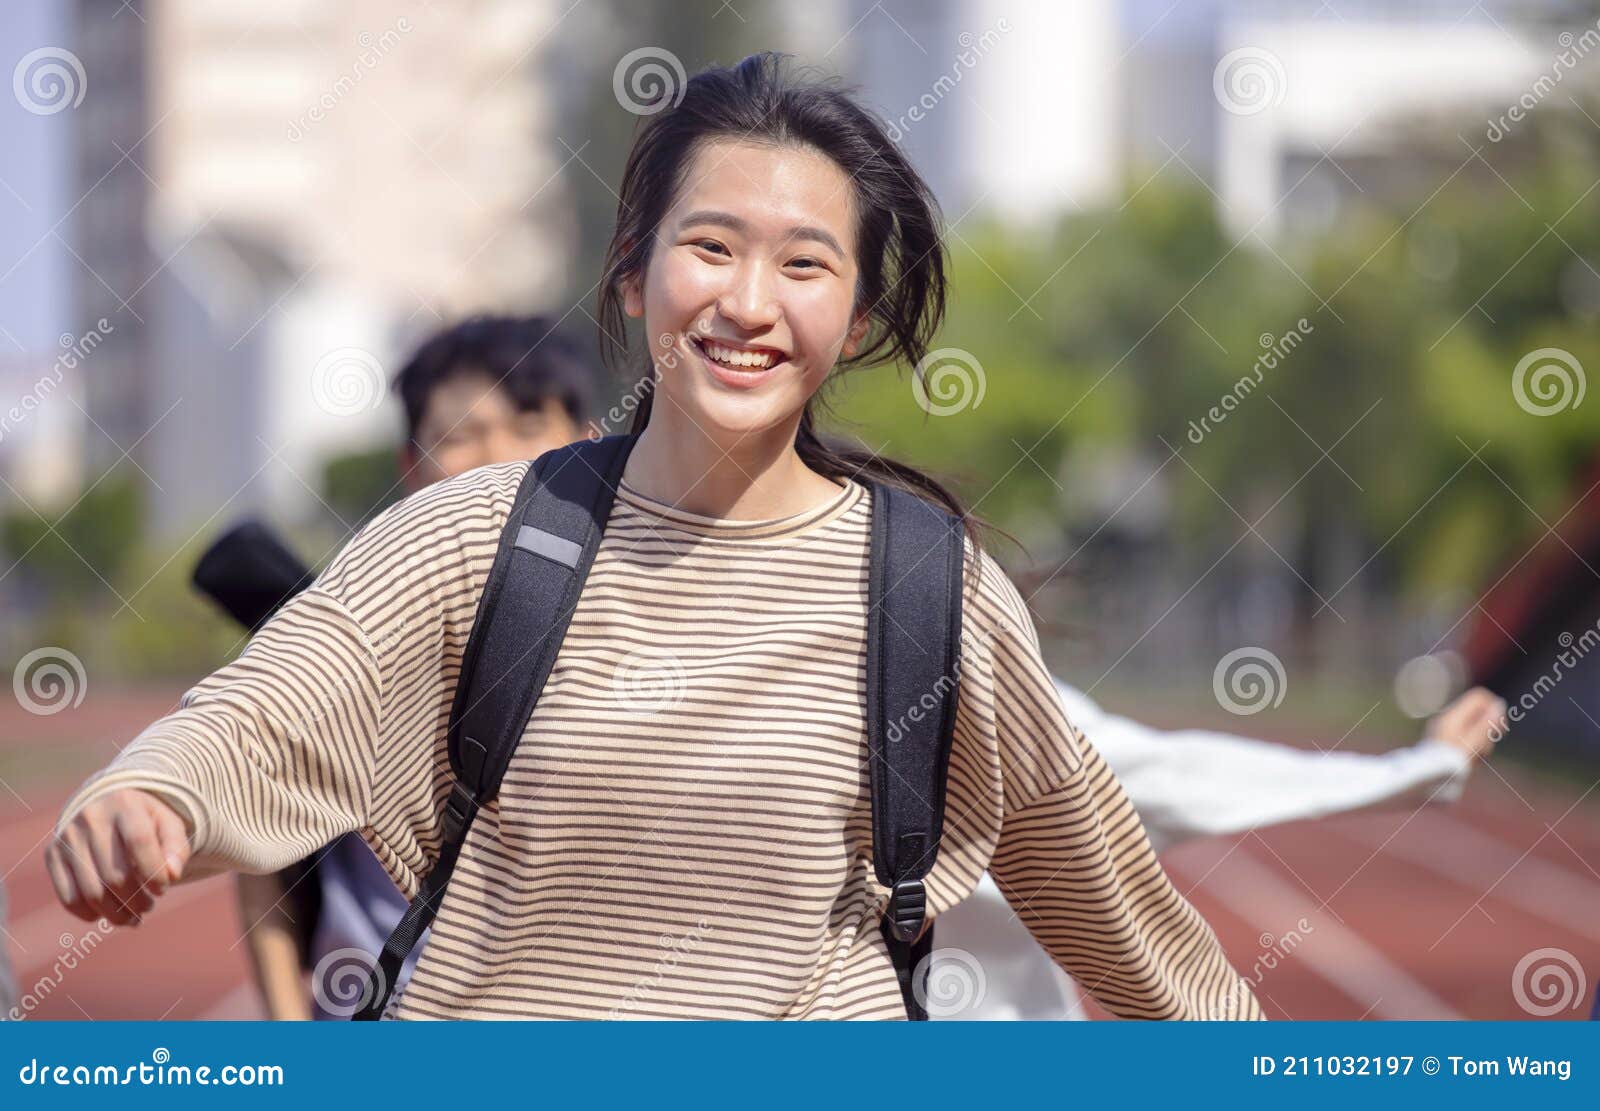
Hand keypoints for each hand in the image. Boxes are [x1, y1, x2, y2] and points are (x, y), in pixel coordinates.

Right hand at [46, 788, 191, 925]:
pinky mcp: (52, 855)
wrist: (105, 804)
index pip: (140, 842)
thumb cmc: (144, 820)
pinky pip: (69, 898)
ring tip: (135, 916)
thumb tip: (173, 874)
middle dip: (137, 901)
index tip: (163, 889)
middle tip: (149, 906)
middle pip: (115, 875)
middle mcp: (91, 818)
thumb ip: (176, 847)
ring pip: (92, 892)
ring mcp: (68, 837)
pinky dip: (91, 914)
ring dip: (117, 914)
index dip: (154, 873)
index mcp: (124, 804)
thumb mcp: (168, 824)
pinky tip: (107, 913)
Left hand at [1425, 686, 1506, 763]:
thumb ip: (1486, 723)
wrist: (1427, 780)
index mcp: (1453, 716)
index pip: (1479, 697)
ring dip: (1481, 744)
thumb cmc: (1450, 763)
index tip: (1499, 728)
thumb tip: (1499, 704)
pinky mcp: (1446, 740)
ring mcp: (1446, 729)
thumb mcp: (1473, 743)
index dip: (1493, 709)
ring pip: (1475, 729)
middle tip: (1482, 750)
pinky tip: (1468, 763)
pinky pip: (1468, 740)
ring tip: (1472, 760)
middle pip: (1480, 714)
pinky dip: (1472, 750)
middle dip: (1488, 732)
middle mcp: (1448, 719)